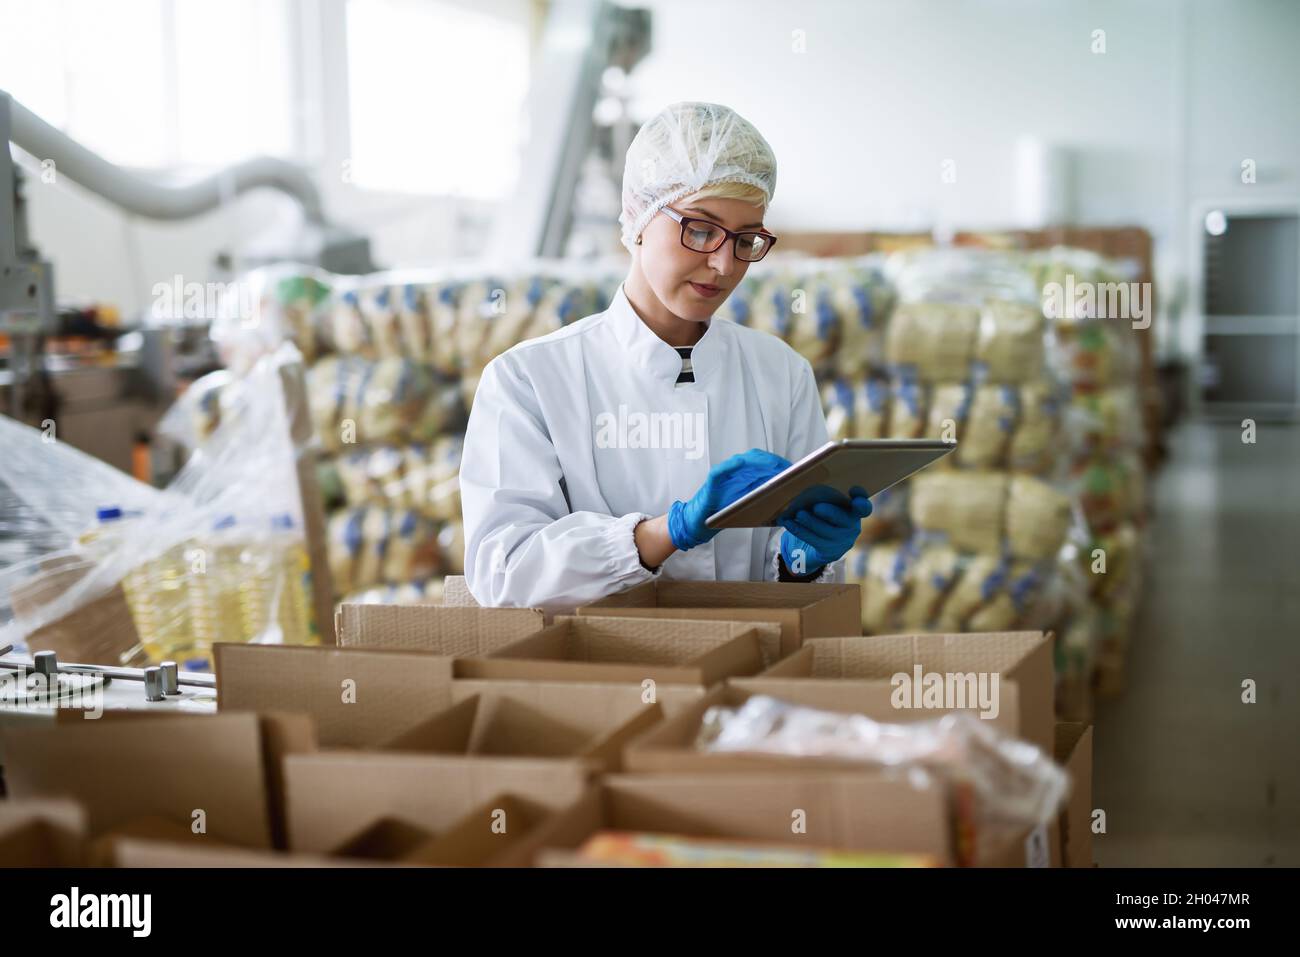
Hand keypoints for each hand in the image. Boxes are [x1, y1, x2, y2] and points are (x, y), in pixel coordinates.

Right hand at [668, 449, 790, 550]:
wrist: (702, 522)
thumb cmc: (726, 513)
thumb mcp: (750, 505)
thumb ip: (765, 498)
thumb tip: (790, 497)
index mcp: (746, 475)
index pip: (765, 462)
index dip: (779, 463)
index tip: (795, 468)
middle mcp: (736, 471)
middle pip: (756, 458)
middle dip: (773, 461)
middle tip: (787, 467)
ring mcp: (724, 473)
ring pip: (742, 460)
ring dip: (757, 461)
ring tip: (771, 465)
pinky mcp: (713, 479)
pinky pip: (722, 469)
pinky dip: (731, 465)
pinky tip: (741, 464)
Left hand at [779, 485, 872, 574]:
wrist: (815, 544)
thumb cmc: (821, 516)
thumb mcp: (825, 505)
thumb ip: (823, 496)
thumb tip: (803, 486)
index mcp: (854, 511)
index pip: (864, 506)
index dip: (861, 498)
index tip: (854, 489)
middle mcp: (852, 526)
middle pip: (844, 519)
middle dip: (830, 513)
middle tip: (816, 507)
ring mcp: (842, 541)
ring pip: (826, 531)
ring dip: (810, 522)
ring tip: (798, 514)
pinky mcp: (830, 552)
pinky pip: (813, 540)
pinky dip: (799, 530)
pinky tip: (788, 523)